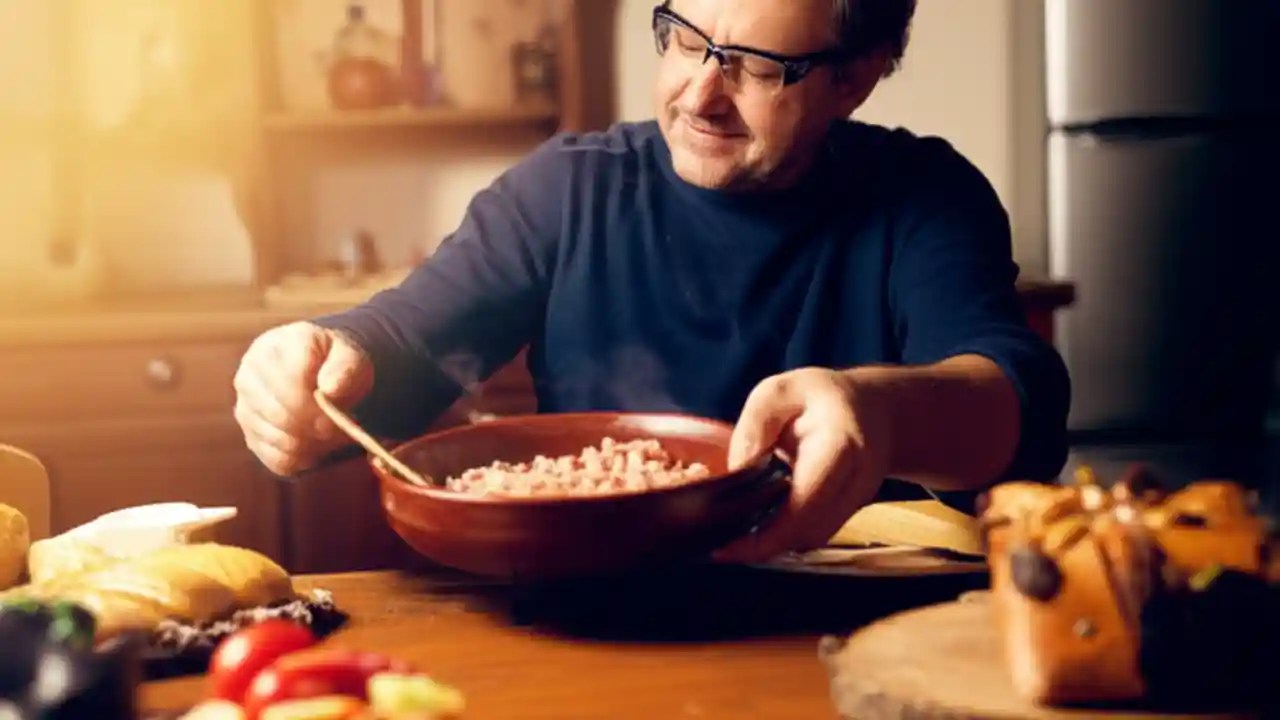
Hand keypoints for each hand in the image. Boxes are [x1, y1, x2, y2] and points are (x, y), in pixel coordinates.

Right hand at [233, 322, 373, 474]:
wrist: (320, 374)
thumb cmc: (335, 364)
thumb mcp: (350, 357)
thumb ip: (345, 367)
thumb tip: (330, 388)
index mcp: (276, 346)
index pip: (290, 382)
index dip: (317, 405)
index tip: (337, 414)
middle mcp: (251, 373)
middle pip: (280, 414)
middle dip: (314, 428)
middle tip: (337, 430)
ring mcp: (245, 404)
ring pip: (277, 438)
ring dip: (310, 445)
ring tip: (330, 435)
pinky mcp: (249, 433)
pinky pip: (275, 459)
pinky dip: (300, 460)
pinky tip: (315, 447)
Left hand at [715, 367, 891, 562]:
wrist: (876, 412)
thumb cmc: (823, 399)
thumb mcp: (780, 391)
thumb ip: (755, 425)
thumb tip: (736, 469)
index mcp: (839, 445)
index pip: (805, 502)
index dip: (768, 533)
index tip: (729, 545)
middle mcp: (856, 481)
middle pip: (808, 531)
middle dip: (763, 545)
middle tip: (722, 546)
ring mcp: (857, 502)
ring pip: (811, 539)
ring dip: (773, 544)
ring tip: (735, 537)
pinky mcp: (848, 513)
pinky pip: (814, 534)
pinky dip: (786, 536)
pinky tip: (758, 527)